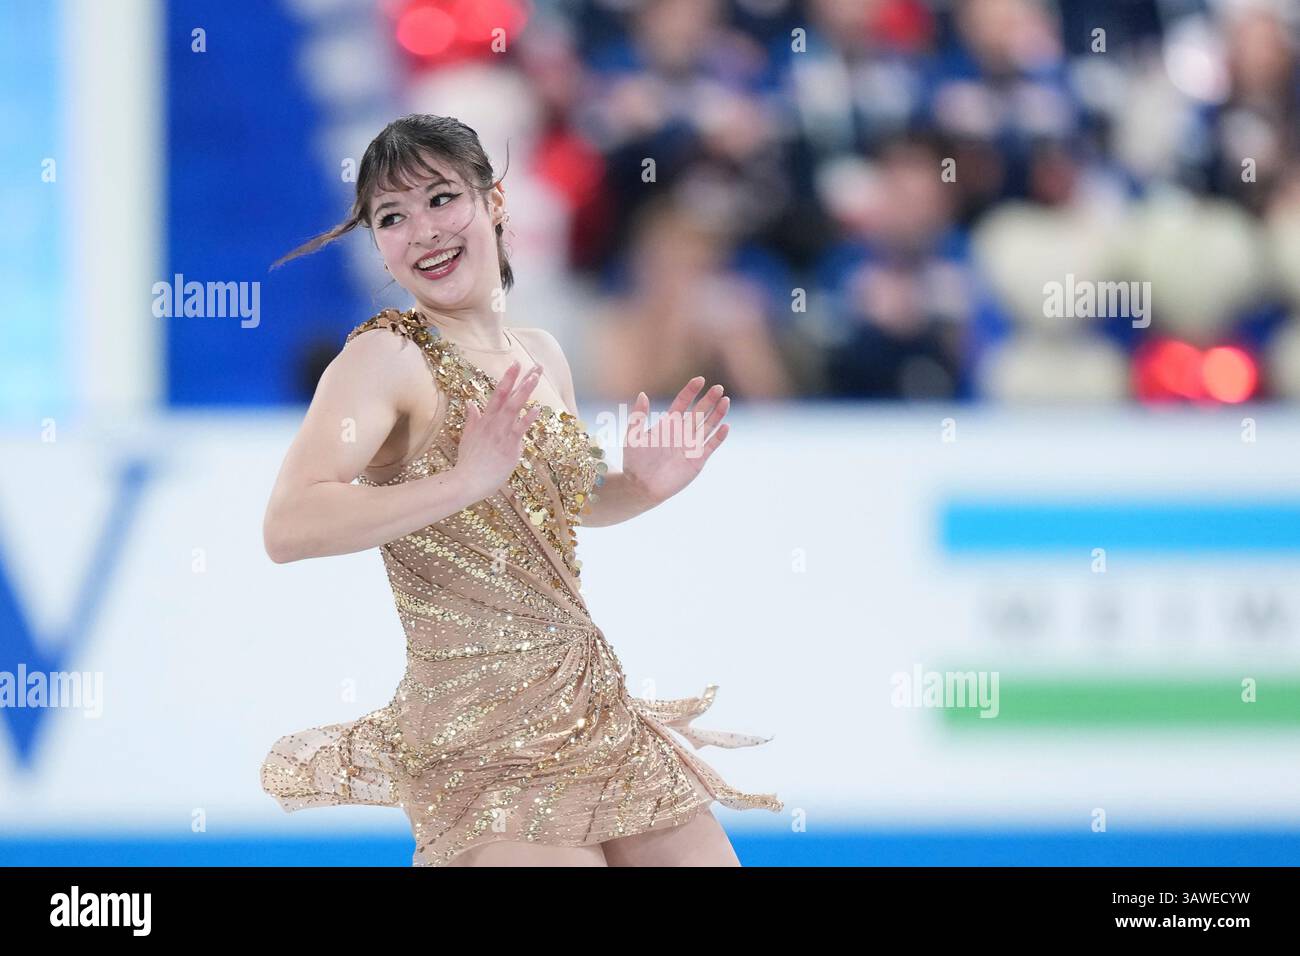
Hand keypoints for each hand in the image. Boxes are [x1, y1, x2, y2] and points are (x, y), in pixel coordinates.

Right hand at [454, 360, 543, 500]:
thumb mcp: (468, 436)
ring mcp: (501, 434)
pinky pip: (519, 430)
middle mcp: (493, 423)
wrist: (467, 480)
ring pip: (513, 408)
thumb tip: (470, 402)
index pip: (497, 394)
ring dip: (524, 391)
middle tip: (536, 366)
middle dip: (522, 379)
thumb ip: (472, 418)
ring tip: (535, 377)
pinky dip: (528, 419)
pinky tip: (537, 409)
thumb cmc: (468, 461)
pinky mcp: (508, 447)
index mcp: (485, 420)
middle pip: (508, 396)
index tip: (516, 364)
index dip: (508, 378)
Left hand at [622, 378, 729, 504]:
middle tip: (718, 387)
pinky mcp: (697, 460)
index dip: (691, 390)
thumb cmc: (634, 461)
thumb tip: (643, 394)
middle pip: (699, 412)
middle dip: (709, 399)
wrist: (640, 486)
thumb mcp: (633, 436)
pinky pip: (710, 445)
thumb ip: (638, 416)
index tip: (700, 379)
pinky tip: (725, 426)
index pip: (683, 402)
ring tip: (725, 401)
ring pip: (708, 426)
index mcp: (668, 424)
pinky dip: (718, 437)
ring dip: (717, 414)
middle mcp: (682, 432)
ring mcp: (691, 445)